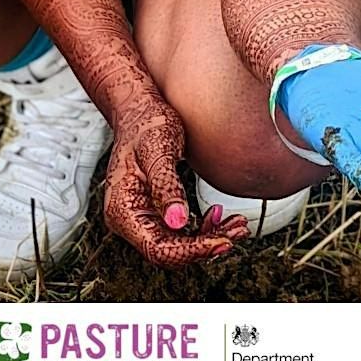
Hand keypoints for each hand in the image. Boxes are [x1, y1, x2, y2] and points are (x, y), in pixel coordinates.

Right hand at [104, 96, 250, 266]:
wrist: (141, 109)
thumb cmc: (145, 123)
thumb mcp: (158, 149)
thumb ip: (166, 186)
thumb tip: (177, 221)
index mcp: (123, 209)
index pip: (158, 248)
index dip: (191, 250)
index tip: (222, 240)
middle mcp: (128, 219)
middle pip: (169, 252)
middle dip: (205, 246)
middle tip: (238, 232)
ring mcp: (142, 216)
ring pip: (177, 245)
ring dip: (208, 238)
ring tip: (236, 224)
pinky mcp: (156, 210)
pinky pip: (180, 231)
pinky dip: (202, 228)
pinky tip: (219, 214)